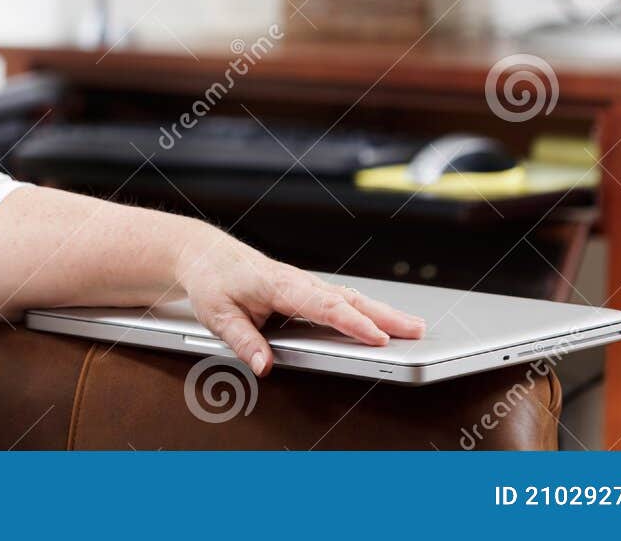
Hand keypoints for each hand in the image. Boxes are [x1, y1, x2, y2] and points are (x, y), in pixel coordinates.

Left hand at [173, 228, 426, 376]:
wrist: (204, 254)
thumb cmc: (212, 280)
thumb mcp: (217, 314)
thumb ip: (243, 341)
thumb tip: (264, 367)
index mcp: (279, 285)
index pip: (323, 306)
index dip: (353, 323)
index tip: (377, 337)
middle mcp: (297, 281)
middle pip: (348, 299)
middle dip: (385, 315)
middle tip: (416, 331)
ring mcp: (304, 284)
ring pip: (350, 297)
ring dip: (383, 311)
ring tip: (414, 327)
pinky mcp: (304, 289)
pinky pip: (341, 298)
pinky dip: (366, 307)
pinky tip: (384, 320)